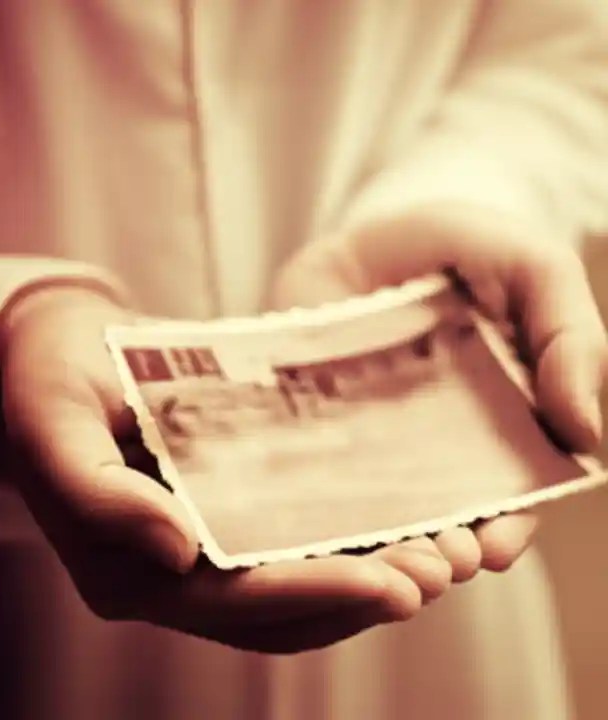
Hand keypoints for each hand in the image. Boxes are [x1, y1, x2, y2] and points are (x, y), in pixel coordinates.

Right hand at [0, 284, 462, 653]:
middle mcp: (160, 580)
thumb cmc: (46, 375)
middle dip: (359, 596)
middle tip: (439, 572)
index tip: (387, 582)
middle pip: (274, 614)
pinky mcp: (220, 525)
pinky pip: (291, 554)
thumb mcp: (53, 418)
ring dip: (366, 582)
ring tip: (442, 557)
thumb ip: (95, 491)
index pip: (225, 601)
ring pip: (293, 596)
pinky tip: (400, 525)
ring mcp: (193, 558)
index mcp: (117, 569)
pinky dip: (348, 549)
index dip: (308, 595)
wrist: (48, 349)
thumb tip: (176, 550)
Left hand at [273, 202, 607, 575]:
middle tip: (427, 563)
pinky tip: (313, 536)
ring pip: (377, 519)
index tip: (490, 547)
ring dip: (382, 549)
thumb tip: (588, 434)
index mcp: (505, 427)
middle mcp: (439, 453)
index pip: (512, 501)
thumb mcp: (532, 266)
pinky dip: (316, 520)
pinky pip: (312, 489)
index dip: (505, 530)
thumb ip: (571, 337)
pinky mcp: (310, 436)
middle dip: (439, 554)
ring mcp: (370, 447)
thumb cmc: (462, 246)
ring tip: (377, 558)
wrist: (366, 224)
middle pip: (441, 523)